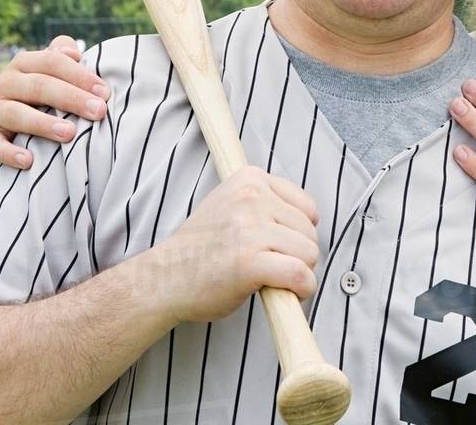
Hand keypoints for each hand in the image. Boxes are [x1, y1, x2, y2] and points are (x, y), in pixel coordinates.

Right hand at [0, 35, 110, 168]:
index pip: (53, 62)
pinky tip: (28, 161)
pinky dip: (8, 153)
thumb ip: (66, 58)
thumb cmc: (51, 91)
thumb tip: (73, 53)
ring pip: (15, 113)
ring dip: (43, 123)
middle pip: (38, 86)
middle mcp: (6, 82)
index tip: (104, 92)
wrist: (20, 121)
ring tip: (69, 133)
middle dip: (71, 98)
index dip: (80, 75)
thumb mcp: (58, 71)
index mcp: (25, 62)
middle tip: (98, 112)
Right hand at [148, 166, 321, 322]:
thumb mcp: (230, 206)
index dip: (298, 234)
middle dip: (297, 255)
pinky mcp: (250, 261)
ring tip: (268, 279)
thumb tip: (312, 220)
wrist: (163, 280)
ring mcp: (250, 228)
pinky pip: (300, 275)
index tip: (277, 247)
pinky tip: (285, 295)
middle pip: (310, 232)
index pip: (307, 207)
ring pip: (309, 254)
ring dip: (298, 274)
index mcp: (250, 179)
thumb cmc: (201, 250)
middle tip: (268, 267)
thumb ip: (266, 204)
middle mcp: (252, 197)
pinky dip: (301, 290)